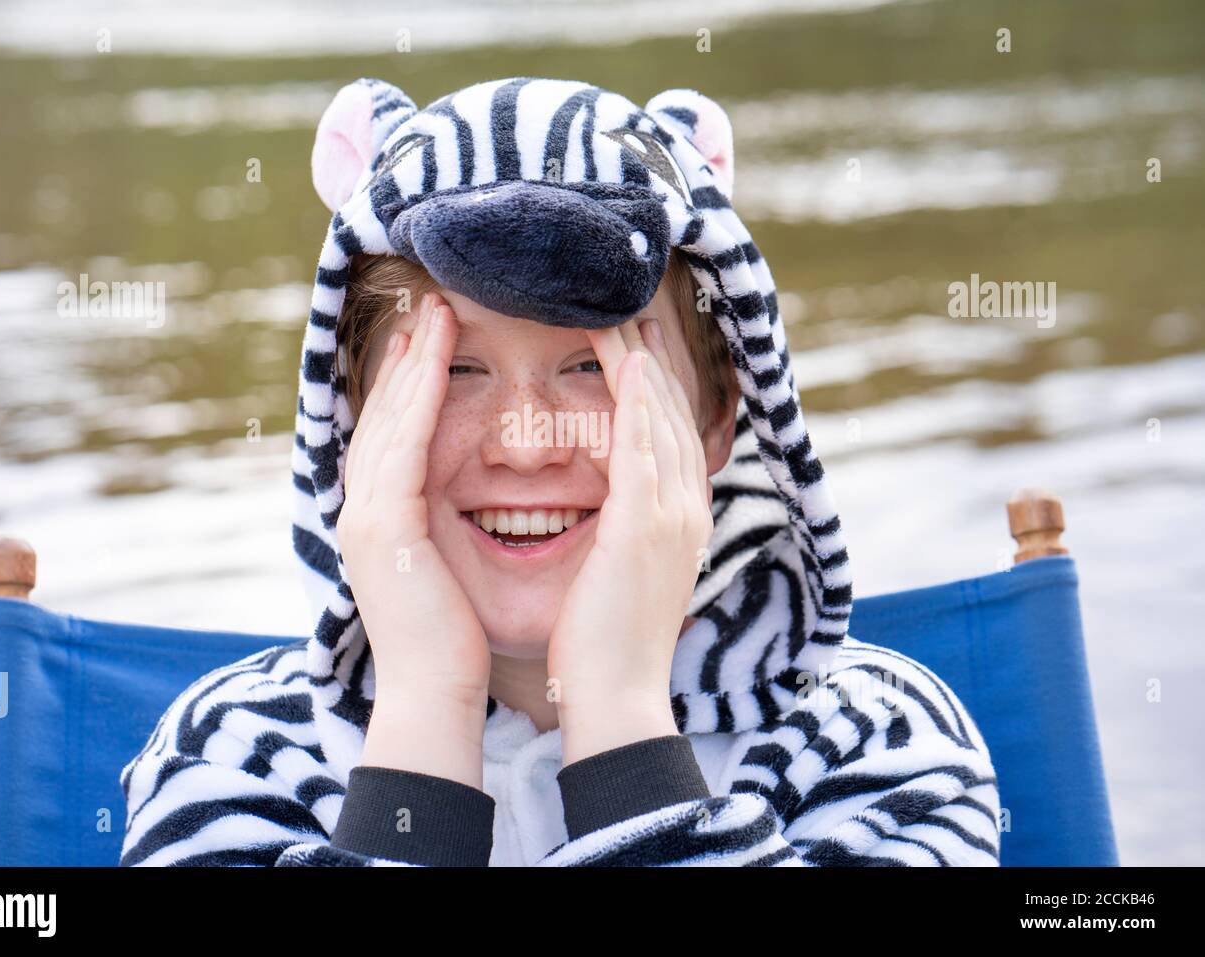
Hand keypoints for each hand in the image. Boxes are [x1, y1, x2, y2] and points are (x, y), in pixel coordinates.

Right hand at [337, 291, 491, 707]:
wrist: (435, 692)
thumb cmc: (451, 640)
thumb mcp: (442, 568)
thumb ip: (438, 525)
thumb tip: (456, 498)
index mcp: (378, 522)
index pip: (390, 439)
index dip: (406, 388)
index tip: (427, 343)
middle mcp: (361, 511)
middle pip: (381, 418)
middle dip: (404, 363)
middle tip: (425, 310)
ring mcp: (365, 515)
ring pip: (387, 421)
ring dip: (411, 365)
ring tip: (432, 316)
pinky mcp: (383, 524)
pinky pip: (402, 444)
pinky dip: (418, 398)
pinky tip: (436, 361)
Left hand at [546, 317, 714, 764]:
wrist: (616, 696)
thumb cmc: (605, 643)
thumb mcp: (622, 574)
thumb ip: (624, 532)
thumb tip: (609, 508)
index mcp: (679, 521)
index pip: (671, 437)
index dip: (656, 388)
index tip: (638, 347)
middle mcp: (687, 510)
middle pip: (673, 416)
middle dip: (653, 361)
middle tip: (633, 311)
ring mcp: (673, 516)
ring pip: (661, 420)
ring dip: (641, 364)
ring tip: (620, 316)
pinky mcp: (646, 527)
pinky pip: (644, 448)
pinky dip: (637, 402)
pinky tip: (625, 363)